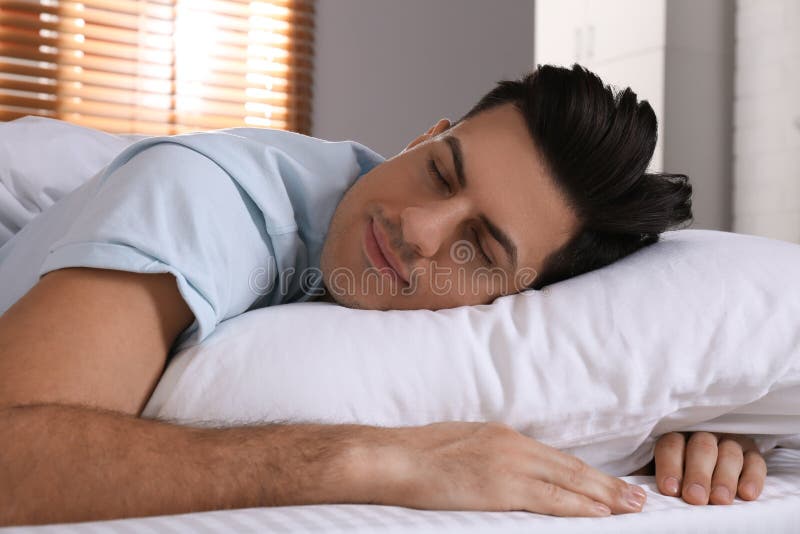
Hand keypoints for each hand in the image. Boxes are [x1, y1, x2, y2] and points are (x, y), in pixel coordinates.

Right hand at [367, 421, 646, 516]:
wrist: (395, 457)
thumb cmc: (418, 454)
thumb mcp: (461, 444)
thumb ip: (490, 456)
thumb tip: (505, 471)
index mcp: (503, 436)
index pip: (556, 458)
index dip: (587, 474)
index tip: (610, 484)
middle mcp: (513, 446)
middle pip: (570, 468)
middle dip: (607, 485)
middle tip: (638, 498)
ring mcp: (509, 465)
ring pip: (568, 482)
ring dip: (603, 496)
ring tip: (630, 507)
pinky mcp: (500, 486)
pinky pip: (549, 499)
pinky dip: (577, 507)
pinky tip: (598, 514)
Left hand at [653, 432, 766, 504]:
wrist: (709, 470)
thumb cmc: (679, 475)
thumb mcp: (662, 472)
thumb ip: (653, 478)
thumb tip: (638, 492)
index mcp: (676, 437)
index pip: (671, 445)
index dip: (670, 466)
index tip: (670, 489)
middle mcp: (703, 435)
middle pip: (700, 448)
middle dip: (697, 474)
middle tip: (695, 497)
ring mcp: (729, 442)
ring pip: (728, 453)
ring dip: (724, 477)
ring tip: (720, 500)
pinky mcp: (752, 453)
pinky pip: (755, 462)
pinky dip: (753, 477)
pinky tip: (747, 494)